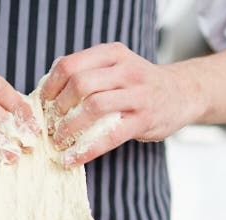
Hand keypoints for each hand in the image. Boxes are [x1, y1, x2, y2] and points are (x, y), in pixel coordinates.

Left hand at [40, 42, 198, 166]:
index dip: (50, 86)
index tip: (42, 103)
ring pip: (93, 106)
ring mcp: (137, 95)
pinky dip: (86, 150)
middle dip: (58, 108)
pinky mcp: (144, 120)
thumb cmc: (140, 85)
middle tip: (49, 124)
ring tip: (58, 140)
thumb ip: (89, 74)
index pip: (70, 64)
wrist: (182, 94)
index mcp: (113, 54)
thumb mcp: (117, 67)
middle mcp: (126, 70)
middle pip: (79, 83)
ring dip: (69, 127)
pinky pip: (109, 136)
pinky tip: (72, 159)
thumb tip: (47, 95)